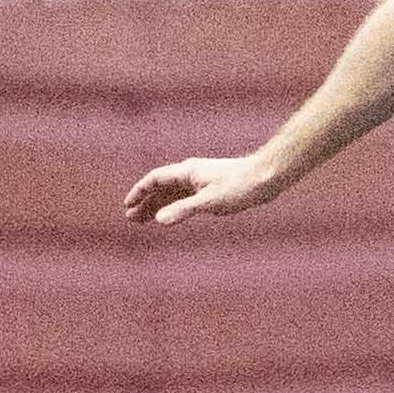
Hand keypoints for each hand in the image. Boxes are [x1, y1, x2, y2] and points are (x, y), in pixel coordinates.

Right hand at [123, 152, 286, 225]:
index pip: (155, 179)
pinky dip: (173, 205)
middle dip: (145, 202)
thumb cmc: (240, 186)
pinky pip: (184, 196)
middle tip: (132, 219)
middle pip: (161, 187)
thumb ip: (183, 210)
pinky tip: (170, 215)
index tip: (128, 205)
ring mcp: (201, 180)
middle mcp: (191, 173)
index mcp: (187, 171)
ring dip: (158, 205)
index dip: (140, 191)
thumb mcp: (210, 202)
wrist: (265, 178)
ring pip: (172, 192)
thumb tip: (158, 220)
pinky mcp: (210, 188)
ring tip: (144, 221)